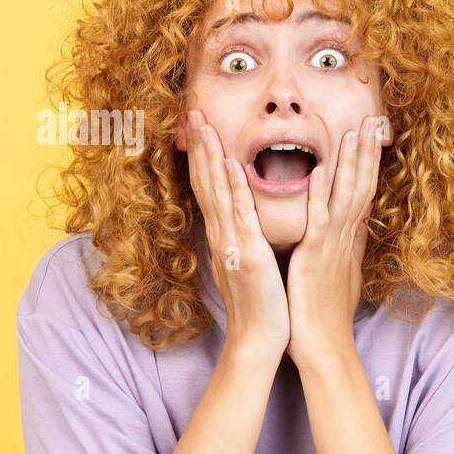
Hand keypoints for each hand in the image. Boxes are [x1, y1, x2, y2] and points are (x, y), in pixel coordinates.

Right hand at [184, 109, 289, 366]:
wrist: (259, 340)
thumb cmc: (260, 305)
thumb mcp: (248, 263)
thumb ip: (243, 238)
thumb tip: (241, 220)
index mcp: (225, 236)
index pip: (209, 189)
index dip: (202, 157)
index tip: (198, 128)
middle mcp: (222, 236)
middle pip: (206, 183)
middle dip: (199, 147)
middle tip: (193, 112)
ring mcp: (233, 244)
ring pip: (218, 192)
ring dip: (210, 157)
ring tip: (204, 126)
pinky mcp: (249, 255)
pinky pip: (241, 217)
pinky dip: (236, 190)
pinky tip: (232, 166)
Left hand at [286, 114, 388, 367]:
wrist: (324, 346)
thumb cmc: (324, 314)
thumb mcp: (337, 274)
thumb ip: (341, 249)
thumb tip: (349, 233)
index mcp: (347, 240)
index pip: (362, 192)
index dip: (368, 163)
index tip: (372, 135)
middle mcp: (345, 238)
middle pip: (361, 186)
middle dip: (366, 152)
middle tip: (372, 119)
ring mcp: (333, 247)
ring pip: (346, 197)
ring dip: (351, 164)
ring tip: (355, 132)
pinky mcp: (315, 258)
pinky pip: (319, 222)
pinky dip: (319, 197)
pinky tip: (319, 173)